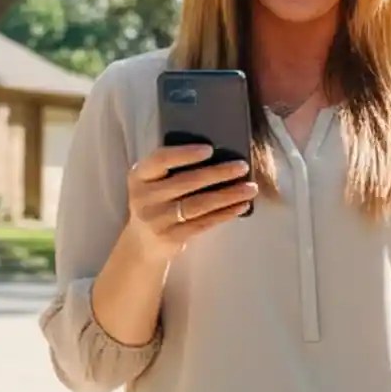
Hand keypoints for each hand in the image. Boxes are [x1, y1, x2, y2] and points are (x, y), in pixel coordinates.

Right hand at [126, 144, 257, 262]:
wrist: (144, 243)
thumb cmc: (158, 201)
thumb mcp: (155, 182)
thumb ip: (174, 168)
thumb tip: (219, 154)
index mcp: (139, 175)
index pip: (160, 159)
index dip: (185, 154)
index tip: (210, 149)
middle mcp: (143, 197)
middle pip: (186, 182)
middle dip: (218, 173)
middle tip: (243, 166)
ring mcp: (156, 220)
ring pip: (198, 205)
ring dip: (228, 195)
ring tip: (251, 188)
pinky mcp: (170, 237)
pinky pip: (203, 223)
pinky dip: (225, 213)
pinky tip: (242, 206)